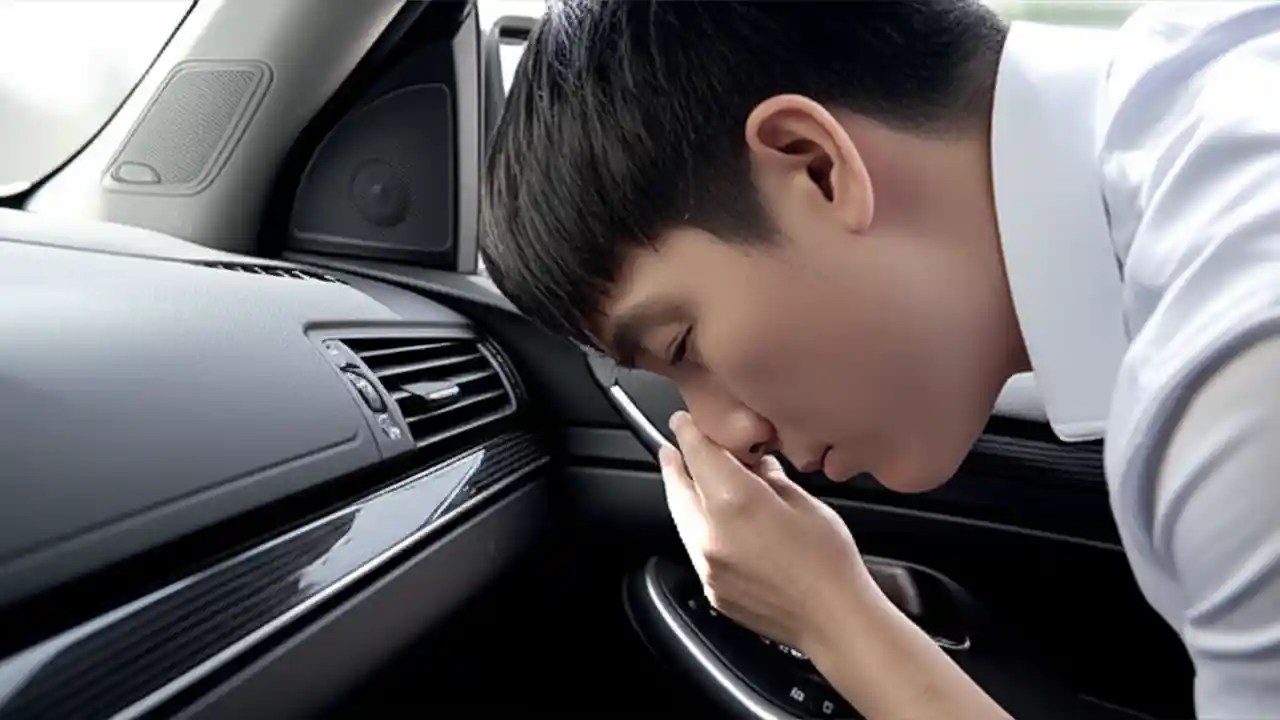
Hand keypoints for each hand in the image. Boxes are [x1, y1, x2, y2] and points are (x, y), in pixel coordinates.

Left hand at [660, 411, 875, 653]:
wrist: (834, 621)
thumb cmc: (829, 561)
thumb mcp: (804, 502)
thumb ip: (770, 478)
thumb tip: (755, 464)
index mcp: (735, 502)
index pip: (698, 454)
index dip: (688, 433)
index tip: (683, 421)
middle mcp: (710, 533)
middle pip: (679, 487)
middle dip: (676, 464)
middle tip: (674, 447)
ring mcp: (707, 565)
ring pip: (683, 519)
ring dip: (687, 497)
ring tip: (695, 481)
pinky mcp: (712, 588)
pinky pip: (696, 548)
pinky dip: (701, 529)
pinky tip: (719, 523)